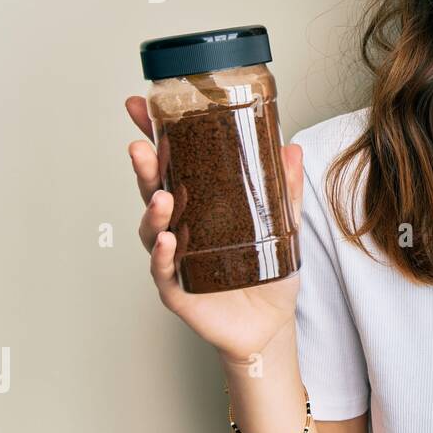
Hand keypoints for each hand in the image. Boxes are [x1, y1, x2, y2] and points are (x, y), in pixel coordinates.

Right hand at [125, 95, 305, 364]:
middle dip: (144, 168)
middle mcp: (180, 228)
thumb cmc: (268, 273)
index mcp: (199, 205)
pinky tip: (167, 241)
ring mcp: (174, 259)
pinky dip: (163, 256)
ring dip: (153, 211)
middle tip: (140, 147)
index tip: (140, 108)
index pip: (171, 165)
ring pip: (153, 230)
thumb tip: (292, 149)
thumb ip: (285, 190)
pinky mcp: (177, 290)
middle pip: (153, 191)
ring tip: (161, 196)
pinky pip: (163, 271)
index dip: (154, 137)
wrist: (270, 324)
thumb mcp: (284, 225)